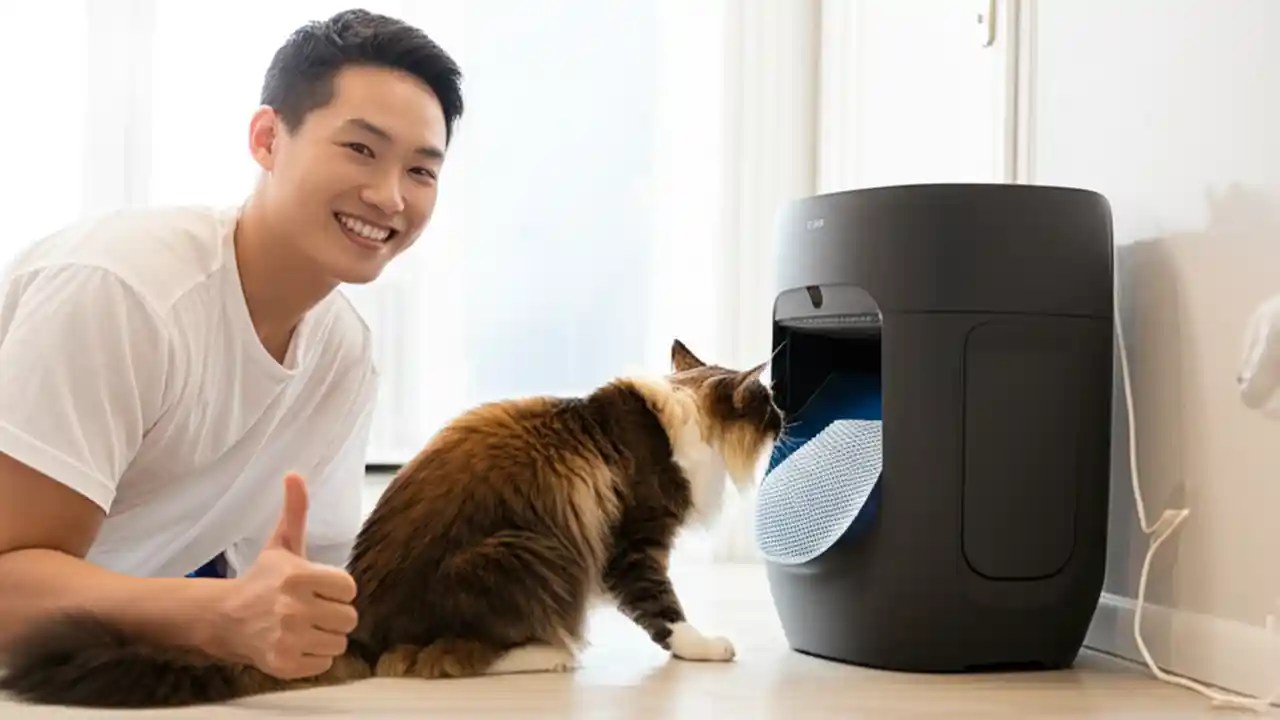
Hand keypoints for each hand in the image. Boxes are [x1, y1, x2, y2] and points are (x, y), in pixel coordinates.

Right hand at [213, 472, 358, 678]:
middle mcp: (294, 609)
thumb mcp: (281, 545)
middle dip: (334, 614)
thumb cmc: (262, 580)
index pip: (349, 588)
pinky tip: (296, 644)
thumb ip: (295, 512)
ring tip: (304, 627)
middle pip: (349, 618)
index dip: (337, 589)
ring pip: (339, 642)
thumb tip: (295, 474)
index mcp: (299, 577)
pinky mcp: (284, 663)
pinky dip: (314, 657)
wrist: (225, 618)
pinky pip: (324, 663)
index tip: (319, 588)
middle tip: (312, 610)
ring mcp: (289, 638)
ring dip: (325, 636)